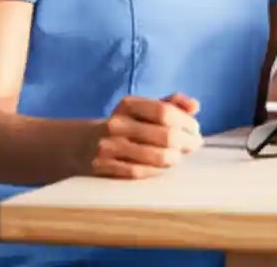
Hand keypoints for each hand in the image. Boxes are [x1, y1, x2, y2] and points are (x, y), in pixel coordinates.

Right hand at [89, 93, 203, 178]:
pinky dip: (157, 171)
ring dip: (174, 159)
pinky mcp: (104, 167)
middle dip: (186, 143)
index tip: (195, 130)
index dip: (186, 123)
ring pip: (156, 157)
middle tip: (193, 145)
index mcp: (128, 105)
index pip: (165, 112)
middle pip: (165, 136)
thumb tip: (195, 105)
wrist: (81, 145)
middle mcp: (117, 124)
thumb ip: (172, 104)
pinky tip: (162, 168)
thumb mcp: (143, 109)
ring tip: (178, 157)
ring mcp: (109, 147)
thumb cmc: (125, 126)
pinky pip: (140, 172)